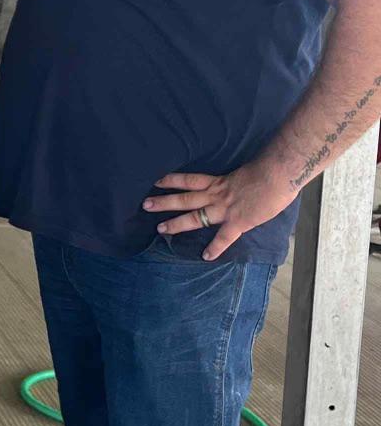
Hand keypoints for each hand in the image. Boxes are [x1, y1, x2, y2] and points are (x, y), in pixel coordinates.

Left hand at [143, 163, 294, 261]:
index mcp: (219, 181)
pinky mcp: (239, 222)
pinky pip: (223, 238)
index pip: (189, 179)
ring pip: (195, 217)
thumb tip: (243, 181)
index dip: (172, 180)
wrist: (280, 174)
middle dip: (164, 202)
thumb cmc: (269, 168)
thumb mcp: (247, 170)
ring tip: (160, 229)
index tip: (156, 181)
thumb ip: (239, 179)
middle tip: (145, 205)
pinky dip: (215, 248)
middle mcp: (217, 195)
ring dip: (176, 223)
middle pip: (184, 198)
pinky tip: (206, 257)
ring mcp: (225, 209)